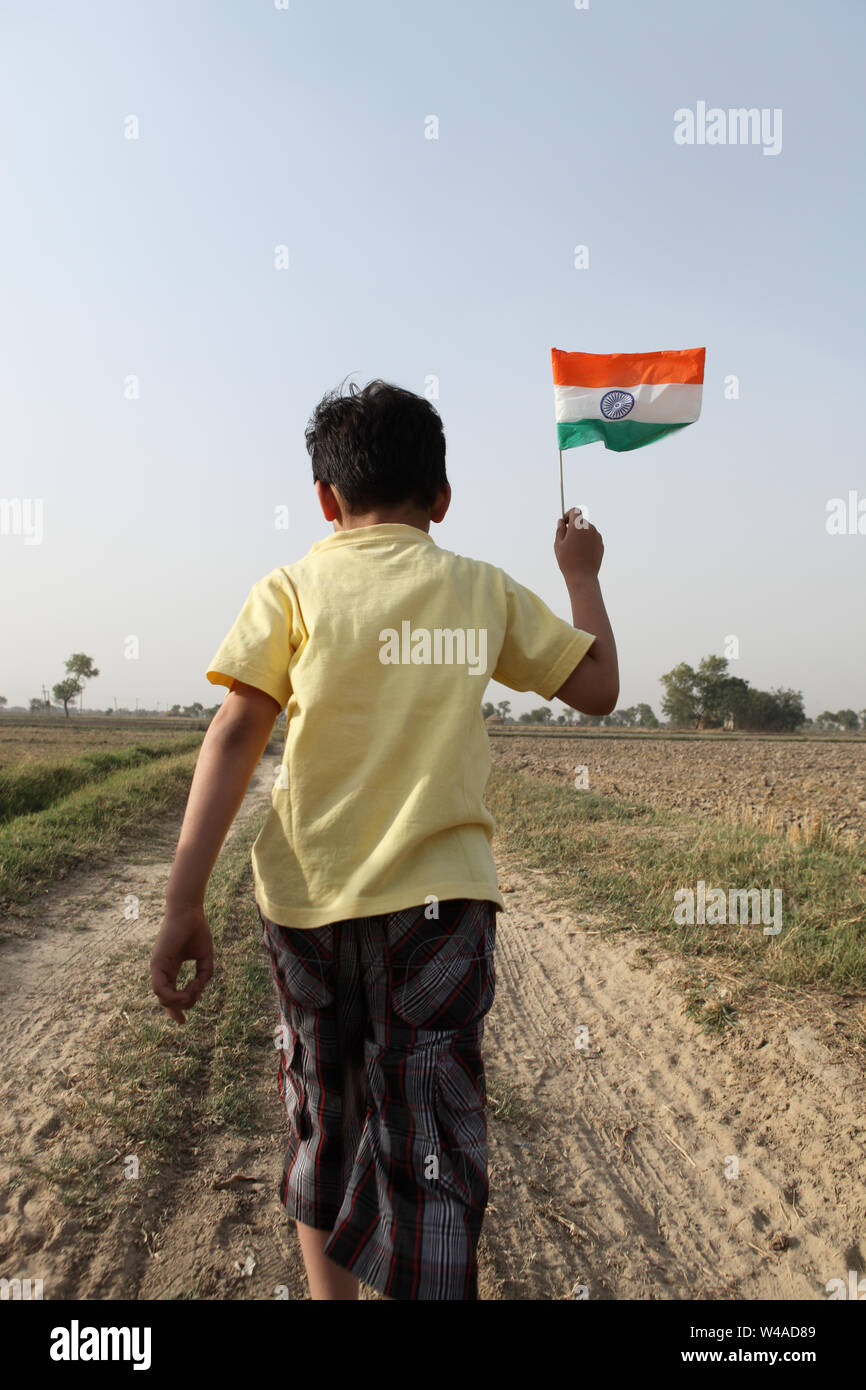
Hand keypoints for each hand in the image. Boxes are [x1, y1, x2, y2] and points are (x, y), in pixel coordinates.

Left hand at [150, 904, 213, 1023]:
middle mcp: (162, 970)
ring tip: (193, 993)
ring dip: (180, 1001)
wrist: (189, 911)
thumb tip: (197, 992)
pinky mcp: (157, 964)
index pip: (169, 994)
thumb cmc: (197, 930)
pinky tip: (187, 992)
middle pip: (165, 999)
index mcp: (171, 968)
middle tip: (196, 995)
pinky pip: (160, 989)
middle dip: (181, 1007)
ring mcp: (158, 968)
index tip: (182, 1022)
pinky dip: (173, 996)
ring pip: (162, 997)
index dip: (176, 1010)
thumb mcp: (205, 958)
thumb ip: (203, 977)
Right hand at [554, 507, 603, 582]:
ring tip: (574, 549)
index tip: (565, 522)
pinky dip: (587, 541)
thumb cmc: (567, 561)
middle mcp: (589, 528)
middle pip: (581, 520)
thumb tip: (561, 521)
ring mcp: (597, 536)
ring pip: (587, 529)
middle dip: (573, 526)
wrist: (582, 577)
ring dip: (580, 534)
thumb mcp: (558, 545)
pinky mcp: (601, 543)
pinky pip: (592, 537)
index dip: (569, 514)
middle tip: (566, 538)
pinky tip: (581, 553)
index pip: (575, 511)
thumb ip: (560, 530)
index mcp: (577, 526)